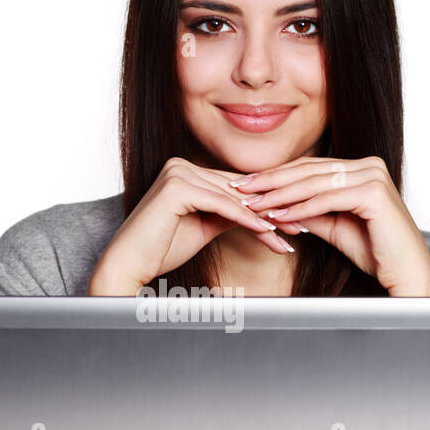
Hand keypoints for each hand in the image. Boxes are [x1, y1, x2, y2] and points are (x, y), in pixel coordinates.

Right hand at [87, 157, 293, 294]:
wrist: (129, 265)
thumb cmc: (160, 249)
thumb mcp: (204, 227)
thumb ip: (227, 214)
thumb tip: (260, 214)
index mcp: (186, 170)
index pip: (235, 188)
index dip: (266, 206)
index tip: (292, 222)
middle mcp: (181, 165)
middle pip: (238, 192)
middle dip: (272, 212)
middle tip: (300, 228)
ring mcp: (178, 172)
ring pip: (233, 199)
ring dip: (265, 218)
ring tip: (289, 235)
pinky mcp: (177, 186)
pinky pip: (221, 205)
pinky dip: (246, 220)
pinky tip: (267, 232)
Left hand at [233, 156, 429, 295]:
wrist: (404, 273)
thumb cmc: (376, 252)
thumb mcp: (333, 227)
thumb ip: (309, 212)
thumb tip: (277, 206)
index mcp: (361, 168)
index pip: (310, 168)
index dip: (276, 176)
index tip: (247, 185)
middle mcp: (369, 165)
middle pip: (309, 171)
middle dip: (271, 181)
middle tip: (240, 188)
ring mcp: (373, 176)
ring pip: (315, 183)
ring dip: (280, 195)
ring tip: (254, 204)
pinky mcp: (374, 193)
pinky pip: (327, 199)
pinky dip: (301, 208)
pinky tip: (279, 216)